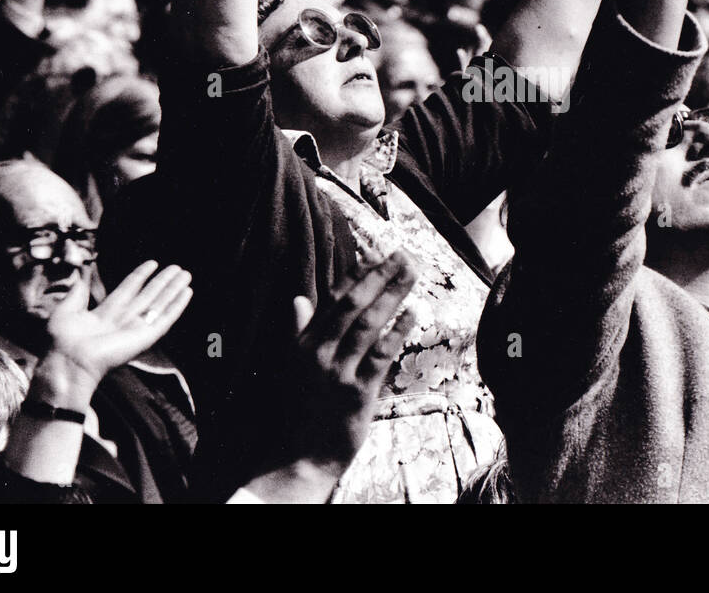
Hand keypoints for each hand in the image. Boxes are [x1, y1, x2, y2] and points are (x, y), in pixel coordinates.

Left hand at [37, 260, 191, 397]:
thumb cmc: (62, 341)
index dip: (140, 276)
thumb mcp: (65, 311)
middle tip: (177, 268)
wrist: (69, 361)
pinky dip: (177, 305)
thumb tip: (79, 277)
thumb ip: (76, 294)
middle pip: (148, 296)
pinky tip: (187, 292)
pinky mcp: (146, 337)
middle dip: (162, 281)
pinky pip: (165, 318)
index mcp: (104, 315)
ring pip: (159, 304)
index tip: (152, 263)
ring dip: (173, 289)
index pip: (127, 290)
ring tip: (185, 274)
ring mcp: (136, 329)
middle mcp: (123, 321)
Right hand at [273, 251, 417, 484]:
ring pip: (369, 324)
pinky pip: (381, 355)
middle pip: (354, 305)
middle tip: (405, 255)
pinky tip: (414, 313)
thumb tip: (299, 299)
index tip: (380, 253)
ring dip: (393, 295)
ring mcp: (338, 373)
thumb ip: (300, 331)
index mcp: (304, 343)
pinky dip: (397, 331)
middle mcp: (318, 353)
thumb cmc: (300, 408)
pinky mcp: (357, 393)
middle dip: (381, 276)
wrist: (301, 456)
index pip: (334, 298)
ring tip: (413, 273)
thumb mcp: (294, 367)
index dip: (359, 273)